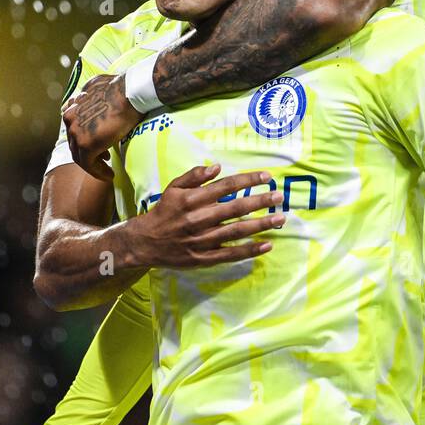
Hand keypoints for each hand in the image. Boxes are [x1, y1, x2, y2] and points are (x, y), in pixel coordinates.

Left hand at [62, 74, 141, 180]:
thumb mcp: (97, 84)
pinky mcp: (86, 145)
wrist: (129, 93)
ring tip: (107, 170)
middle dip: (89, 153)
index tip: (100, 146)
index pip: (74, 129)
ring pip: (80, 156)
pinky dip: (98, 172)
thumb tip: (87, 93)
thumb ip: (88, 93)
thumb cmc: (120, 87)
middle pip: (75, 144)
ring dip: (94, 165)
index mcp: (72, 107)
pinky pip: (88, 165)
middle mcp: (70, 119)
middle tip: (104, 158)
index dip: (85, 139)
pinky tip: (110, 175)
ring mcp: (76, 133)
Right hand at [125, 163, 285, 268]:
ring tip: (280, 218)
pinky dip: (249, 250)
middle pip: (234, 208)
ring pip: (236, 231)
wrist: (144, 242)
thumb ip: (194, 176)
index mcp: (191, 199)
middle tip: (280, 197)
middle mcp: (197, 219)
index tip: (266, 176)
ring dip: (260, 225)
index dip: (247, 180)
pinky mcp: (203, 258)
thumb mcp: (172, 188)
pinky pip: (230, 254)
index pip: (225, 186)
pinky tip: (266, 245)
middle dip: (260, 201)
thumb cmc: (163, 212)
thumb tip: (217, 166)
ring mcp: (201, 240)